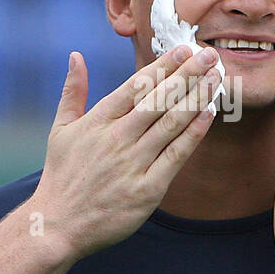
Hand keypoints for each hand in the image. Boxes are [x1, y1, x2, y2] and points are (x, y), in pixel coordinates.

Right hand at [28, 46, 220, 261]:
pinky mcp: (147, 190)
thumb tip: (76, 56)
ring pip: (171, 123)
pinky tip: (208, 115)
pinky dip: (193, 134)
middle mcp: (117, 139)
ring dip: (196, 98)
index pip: (137, 85)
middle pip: (159, 99)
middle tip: (210, 55)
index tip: (184, 49)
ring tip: (216, 79)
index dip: (163, 66)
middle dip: (187, 74)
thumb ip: (72, 91)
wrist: (58, 225)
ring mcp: (133, 164)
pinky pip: (176, 156)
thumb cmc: (62, 176)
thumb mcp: (60, 129)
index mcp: (98, 121)